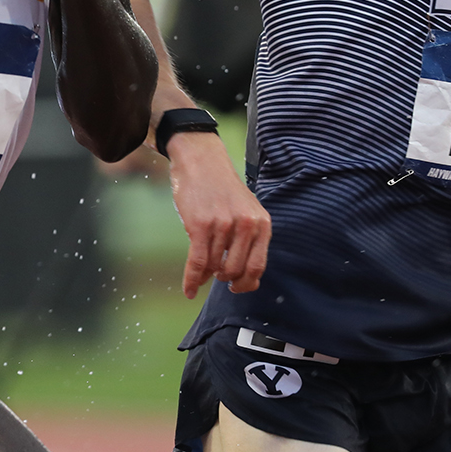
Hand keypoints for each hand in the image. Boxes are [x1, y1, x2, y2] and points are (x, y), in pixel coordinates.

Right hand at [167, 130, 269, 297]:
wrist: (201, 161)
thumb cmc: (221, 189)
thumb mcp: (246, 211)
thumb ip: (248, 240)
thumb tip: (237, 279)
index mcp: (261, 223)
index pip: (258, 267)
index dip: (246, 284)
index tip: (236, 287)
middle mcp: (245, 225)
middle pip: (235, 270)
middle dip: (224, 278)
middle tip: (216, 275)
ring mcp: (223, 225)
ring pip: (214, 266)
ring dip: (205, 274)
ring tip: (201, 269)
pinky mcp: (200, 225)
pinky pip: (197, 262)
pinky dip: (191, 280)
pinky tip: (189, 290)